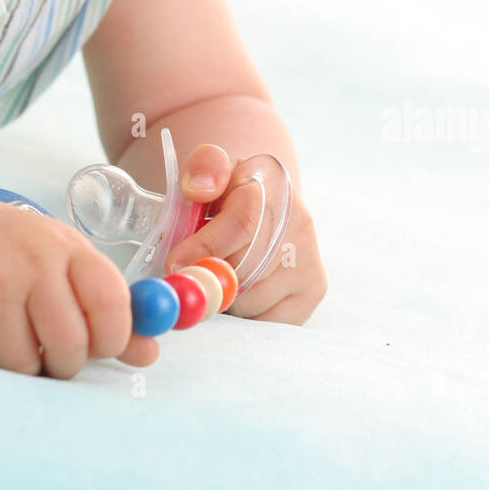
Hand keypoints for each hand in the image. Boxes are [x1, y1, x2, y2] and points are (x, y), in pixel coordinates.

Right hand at [0, 196, 160, 377]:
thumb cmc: (14, 253)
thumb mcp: (65, 263)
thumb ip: (108, 308)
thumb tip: (150, 353)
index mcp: (69, 250)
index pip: (113, 305)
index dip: (113, 339)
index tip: (99, 345)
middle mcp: (34, 263)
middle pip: (70, 346)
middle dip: (63, 363)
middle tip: (48, 348)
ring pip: (24, 364)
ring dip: (19, 365)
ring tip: (10, 336)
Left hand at [163, 143, 327, 323]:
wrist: (261, 205)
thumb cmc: (225, 192)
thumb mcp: (209, 169)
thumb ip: (203, 168)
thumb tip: (199, 189)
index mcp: (272, 183)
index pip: (245, 222)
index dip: (207, 246)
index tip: (175, 263)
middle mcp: (300, 221)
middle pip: (246, 268)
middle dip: (209, 276)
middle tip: (187, 275)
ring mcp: (310, 257)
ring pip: (252, 300)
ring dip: (224, 296)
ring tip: (219, 272)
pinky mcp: (313, 290)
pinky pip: (266, 321)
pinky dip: (243, 315)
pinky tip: (239, 291)